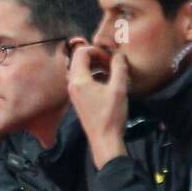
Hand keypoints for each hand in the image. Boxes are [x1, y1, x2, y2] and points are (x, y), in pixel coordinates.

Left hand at [68, 45, 128, 168]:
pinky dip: (93, 76)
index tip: (111, 57)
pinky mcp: (78, 100)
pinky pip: (83, 80)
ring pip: (81, 70)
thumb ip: (119, 68)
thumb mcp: (119, 89)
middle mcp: (72, 84)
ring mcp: (74, 93)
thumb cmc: (111, 115)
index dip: (97, 50)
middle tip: (112, 62)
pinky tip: (108, 82)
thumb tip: (119, 55)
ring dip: (95, 66)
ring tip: (111, 70)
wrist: (104, 140)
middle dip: (96, 56)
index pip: (81, 52)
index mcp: (78, 80)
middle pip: (79, 59)